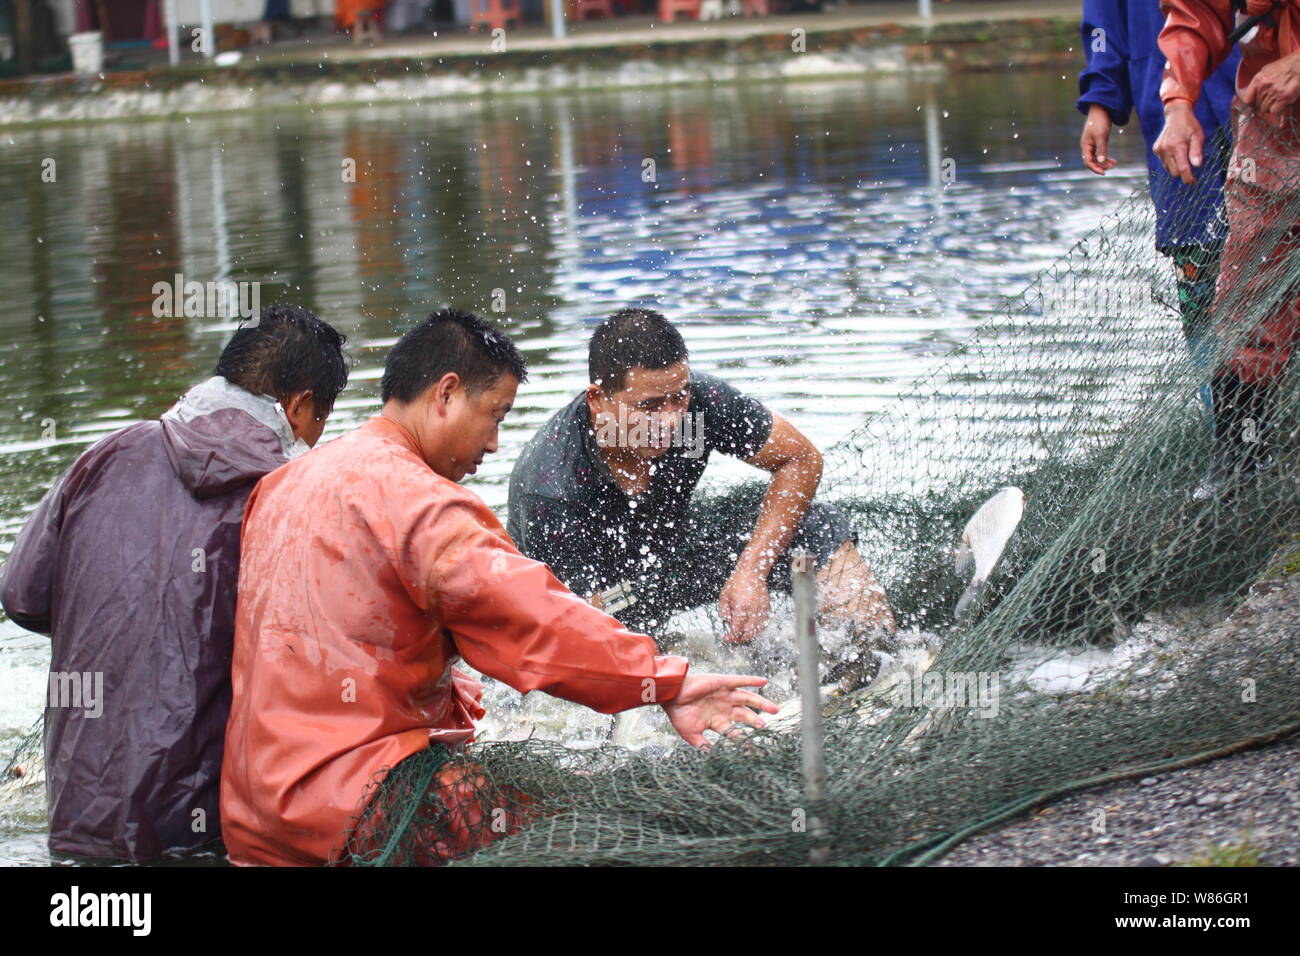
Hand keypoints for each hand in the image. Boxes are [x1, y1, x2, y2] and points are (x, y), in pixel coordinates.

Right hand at [661, 673, 776, 748]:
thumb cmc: (678, 713)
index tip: (753, 750)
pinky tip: (764, 682)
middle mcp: (724, 707)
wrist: (670, 695)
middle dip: (756, 721)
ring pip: (747, 699)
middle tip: (766, 727)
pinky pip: (740, 681)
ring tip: (774, 709)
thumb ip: (702, 745)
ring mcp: (724, 695)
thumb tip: (712, 756)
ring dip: (761, 704)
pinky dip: (752, 681)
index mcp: (717, 720)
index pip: (734, 732)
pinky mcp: (722, 682)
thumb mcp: (691, 734)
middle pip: (745, 715)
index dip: (743, 741)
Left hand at [719, 567, 769, 643]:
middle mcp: (753, 610)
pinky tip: (751, 629)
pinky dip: (757, 630)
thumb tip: (725, 621)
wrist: (752, 572)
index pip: (736, 629)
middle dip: (739, 639)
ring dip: (749, 636)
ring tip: (742, 635)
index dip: (731, 637)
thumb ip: (723, 610)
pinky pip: (764, 624)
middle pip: (748, 633)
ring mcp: (761, 610)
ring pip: (757, 631)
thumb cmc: (738, 581)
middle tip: (733, 638)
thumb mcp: (724, 595)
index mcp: (741, 607)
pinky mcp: (767, 608)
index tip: (726, 638)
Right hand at [1080, 104, 1116, 174]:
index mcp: (1085, 146)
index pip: (1087, 162)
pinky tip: (1112, 159)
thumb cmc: (1099, 122)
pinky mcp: (1098, 141)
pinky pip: (1100, 153)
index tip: (1104, 172)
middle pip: (1092, 161)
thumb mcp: (1101, 135)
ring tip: (1114, 162)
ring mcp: (1092, 144)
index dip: (1095, 168)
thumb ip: (1101, 149)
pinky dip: (1105, 157)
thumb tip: (1102, 161)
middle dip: (1101, 165)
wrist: (1101, 109)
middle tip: (1113, 165)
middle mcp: (1087, 146)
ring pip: (1096, 158)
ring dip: (1104, 162)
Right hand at [1153, 99, 1204, 183]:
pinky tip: (1176, 152)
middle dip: (1183, 173)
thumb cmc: (1190, 125)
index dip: (1188, 178)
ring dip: (1177, 167)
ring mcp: (1159, 150)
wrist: (1176, 115)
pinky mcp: (1156, 150)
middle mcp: (1166, 150)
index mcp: (1177, 147)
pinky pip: (1164, 162)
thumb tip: (1197, 166)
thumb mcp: (1198, 136)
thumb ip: (1197, 151)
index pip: (1182, 169)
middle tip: (1191, 168)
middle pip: (1174, 172)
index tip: (1193, 182)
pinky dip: (1171, 162)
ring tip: (1184, 157)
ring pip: (1168, 168)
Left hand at [1241, 51, 1299, 114]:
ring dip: (1272, 106)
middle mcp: (1264, 85)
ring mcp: (1274, 91)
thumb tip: (1251, 98)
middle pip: (1258, 105)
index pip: (1247, 99)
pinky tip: (1283, 102)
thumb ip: (1258, 82)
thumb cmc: (1287, 66)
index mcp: (1259, 78)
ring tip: (1280, 98)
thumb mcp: (1268, 70)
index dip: (1252, 104)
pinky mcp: (1284, 97)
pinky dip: (1278, 109)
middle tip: (1274, 99)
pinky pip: (1274, 111)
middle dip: (1265, 104)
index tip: (1256, 104)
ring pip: (1265, 109)